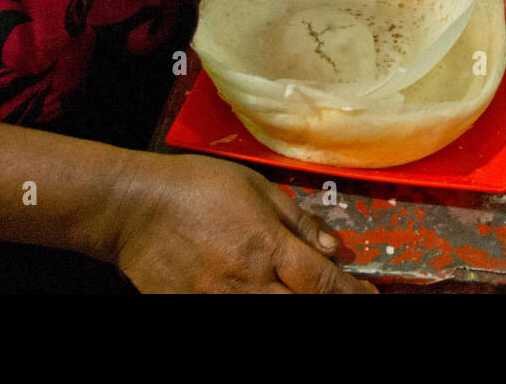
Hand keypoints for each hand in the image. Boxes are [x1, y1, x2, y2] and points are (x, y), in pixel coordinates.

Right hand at [110, 152, 376, 292]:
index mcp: (266, 247)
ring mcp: (218, 303)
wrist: (135, 206)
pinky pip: (233, 317)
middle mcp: (247, 282)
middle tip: (342, 297)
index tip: (370, 297)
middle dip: (329, 305)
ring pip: (272, 319)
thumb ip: (297, 220)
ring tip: (304, 295)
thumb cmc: (196, 187)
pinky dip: (258, 308)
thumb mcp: (256, 188)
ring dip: (295, 308)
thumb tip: (334, 246)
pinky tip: (266, 297)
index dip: (353, 295)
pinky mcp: (193, 312)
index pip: (323, 283)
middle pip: (303, 309)